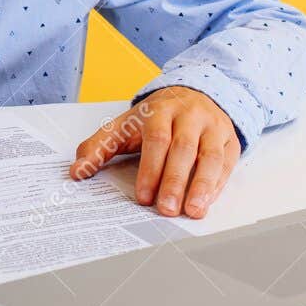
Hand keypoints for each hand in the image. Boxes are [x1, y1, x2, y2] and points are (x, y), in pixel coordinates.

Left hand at [70, 86, 240, 218]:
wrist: (195, 94)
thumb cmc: (156, 117)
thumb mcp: (124, 125)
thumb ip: (99, 147)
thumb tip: (76, 172)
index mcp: (160, 110)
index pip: (157, 139)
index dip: (151, 169)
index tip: (143, 196)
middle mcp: (189, 116)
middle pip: (183, 149)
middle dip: (174, 181)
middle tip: (167, 210)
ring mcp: (213, 127)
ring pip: (210, 156)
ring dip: (202, 186)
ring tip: (193, 211)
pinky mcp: (229, 140)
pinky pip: (226, 162)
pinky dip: (218, 184)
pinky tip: (206, 202)